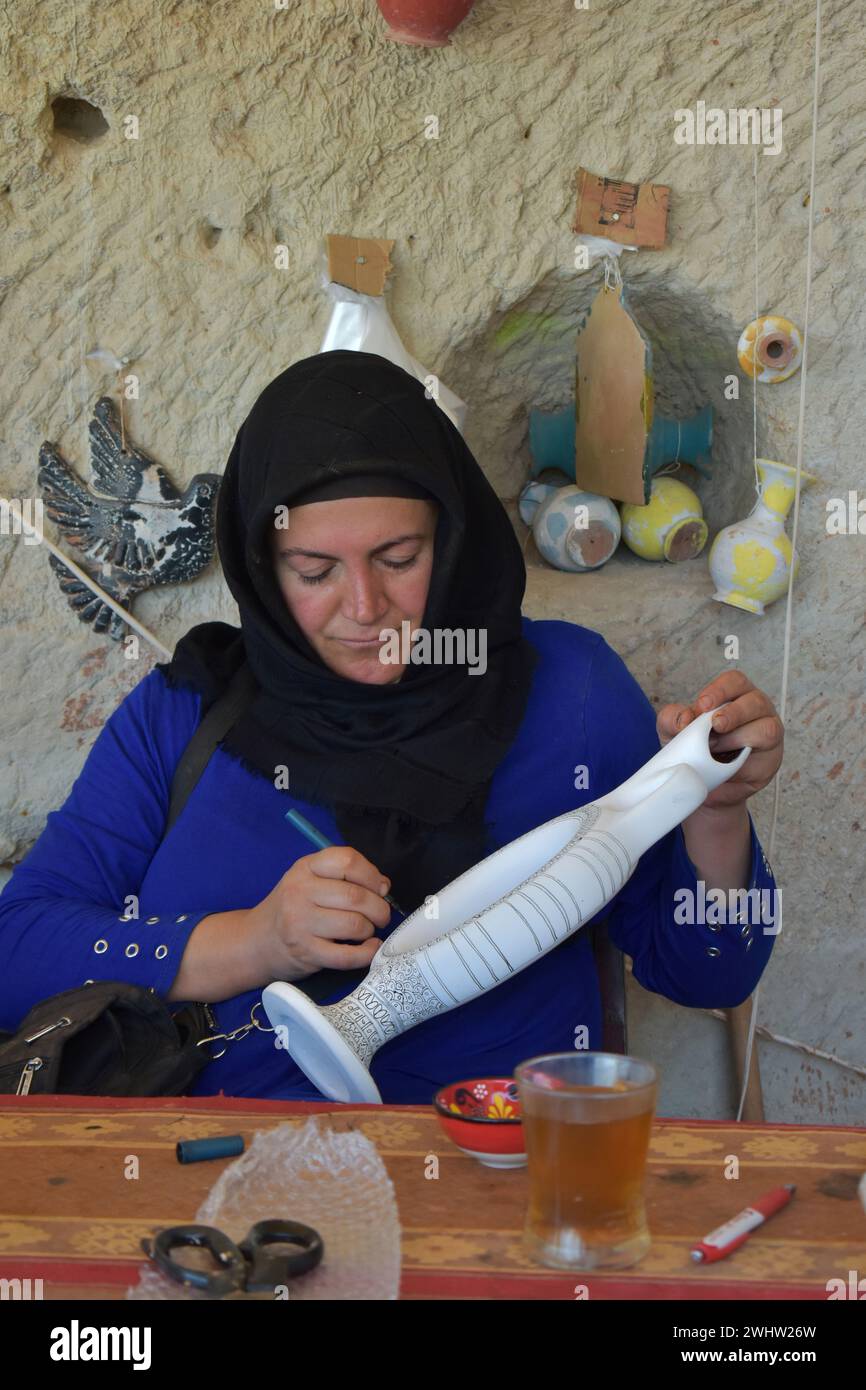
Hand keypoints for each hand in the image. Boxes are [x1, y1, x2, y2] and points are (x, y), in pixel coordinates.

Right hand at [246, 846, 392, 982]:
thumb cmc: (290, 909)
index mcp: (305, 868)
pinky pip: (348, 955)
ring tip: (366, 931)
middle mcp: (300, 892)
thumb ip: (345, 878)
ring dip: (370, 930)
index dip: (372, 875)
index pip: (347, 860)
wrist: (255, 942)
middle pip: (356, 896)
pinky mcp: (306, 953)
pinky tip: (369, 948)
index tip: (378, 888)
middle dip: (379, 908)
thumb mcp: (310, 881)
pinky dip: (367, 953)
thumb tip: (384, 886)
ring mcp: (300, 924)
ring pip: (355, 925)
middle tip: (380, 916)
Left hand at [657, 670, 783, 811]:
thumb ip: (672, 719)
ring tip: (715, 748)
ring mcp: (767, 735)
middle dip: (734, 713)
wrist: (702, 784)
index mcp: (735, 696)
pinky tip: (725, 767)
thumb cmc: (694, 748)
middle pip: (756, 701)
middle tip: (715, 725)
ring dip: (738, 738)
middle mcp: (756, 711)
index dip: (720, 690)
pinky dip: (742, 764)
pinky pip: (763, 759)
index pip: (734, 681)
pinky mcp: (769, 761)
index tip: (702, 705)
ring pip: (767, 729)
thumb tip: (684, 719)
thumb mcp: (674, 731)